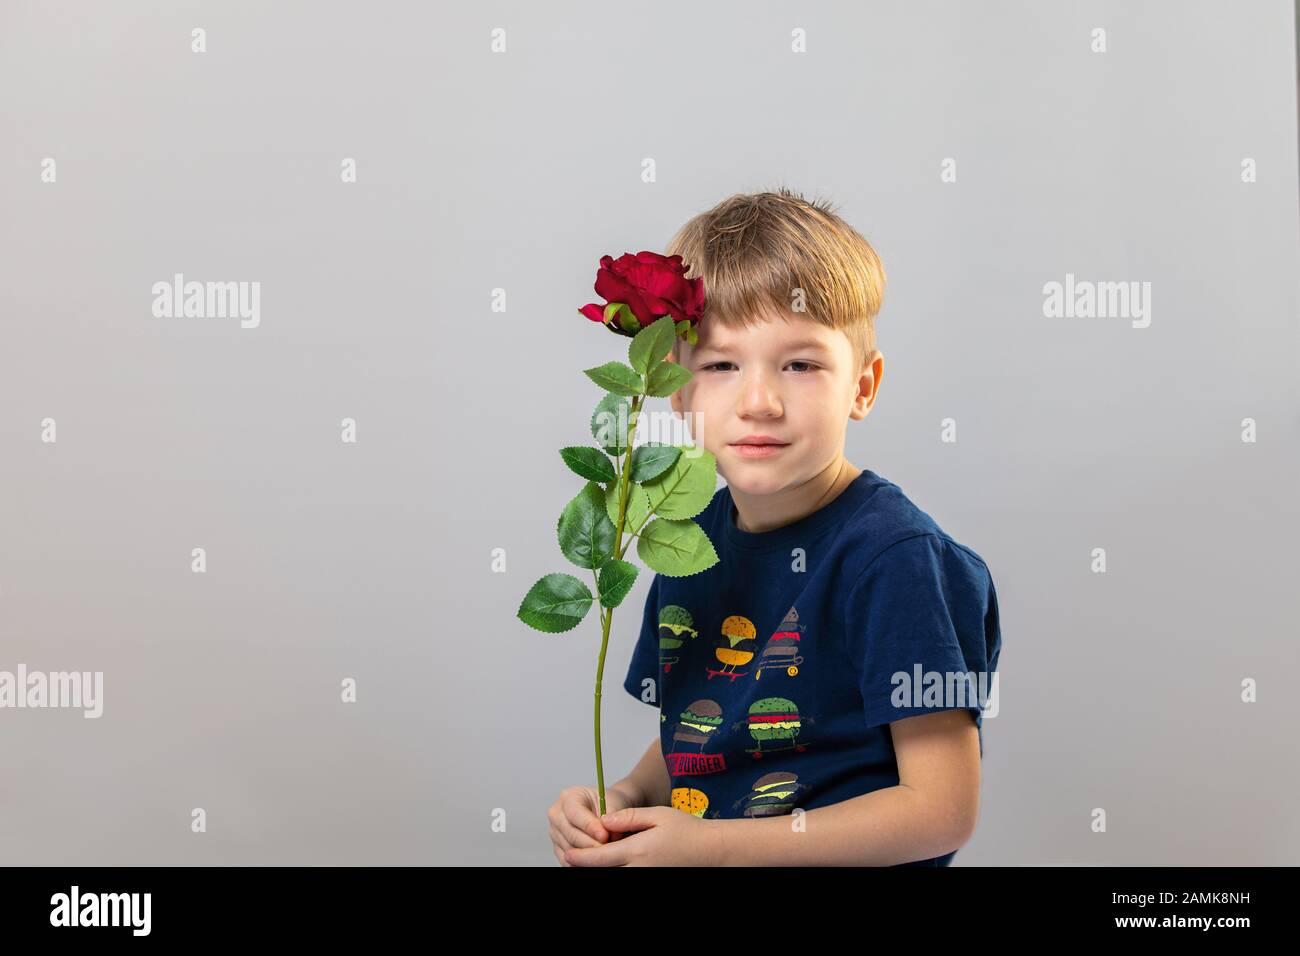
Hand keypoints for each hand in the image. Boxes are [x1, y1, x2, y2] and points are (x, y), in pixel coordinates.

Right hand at [547, 785, 635, 865]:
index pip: (575, 813)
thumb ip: (611, 816)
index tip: (605, 835)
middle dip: (591, 844)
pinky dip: (582, 863)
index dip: (590, 826)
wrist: (604, 809)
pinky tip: (595, 862)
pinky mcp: (558, 848)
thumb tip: (610, 835)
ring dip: (588, 855)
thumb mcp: (613, 802)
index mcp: (568, 797)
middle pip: (571, 834)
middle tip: (607, 849)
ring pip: (569, 850)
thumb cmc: (607, 803)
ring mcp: (555, 832)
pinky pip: (567, 861)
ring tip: (605, 855)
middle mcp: (556, 814)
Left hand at [563, 806, 724, 866]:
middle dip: (585, 866)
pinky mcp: (651, 880)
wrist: (710, 851)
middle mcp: (639, 870)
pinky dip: (614, 871)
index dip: (581, 857)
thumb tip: (605, 820)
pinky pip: (626, 878)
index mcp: (638, 851)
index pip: (600, 858)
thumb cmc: (687, 830)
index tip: (567, 854)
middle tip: (570, 859)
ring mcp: (645, 878)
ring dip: (599, 869)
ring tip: (586, 862)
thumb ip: (629, 817)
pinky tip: (608, 865)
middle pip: (603, 872)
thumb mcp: (658, 815)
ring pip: (613, 876)